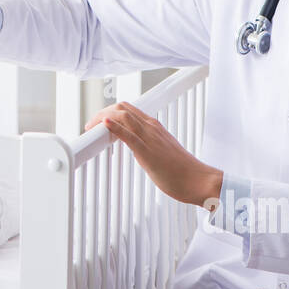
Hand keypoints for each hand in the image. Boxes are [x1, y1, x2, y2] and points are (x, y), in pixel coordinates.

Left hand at [84, 101, 222, 207]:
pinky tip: (104, 124)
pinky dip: (114, 127)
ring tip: (90, 126)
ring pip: (123, 116)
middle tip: (90, 125)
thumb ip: (149, 144)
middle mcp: (151, 127)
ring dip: (102, 117)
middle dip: (101, 112)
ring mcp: (150, 138)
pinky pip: (129, 135)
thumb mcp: (162, 150)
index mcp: (154, 126)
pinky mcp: (149, 152)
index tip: (97, 122)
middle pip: (122, 108)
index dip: (109, 112)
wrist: (198, 180)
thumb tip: (135, 146)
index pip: (127, 109)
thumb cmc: (183, 170)